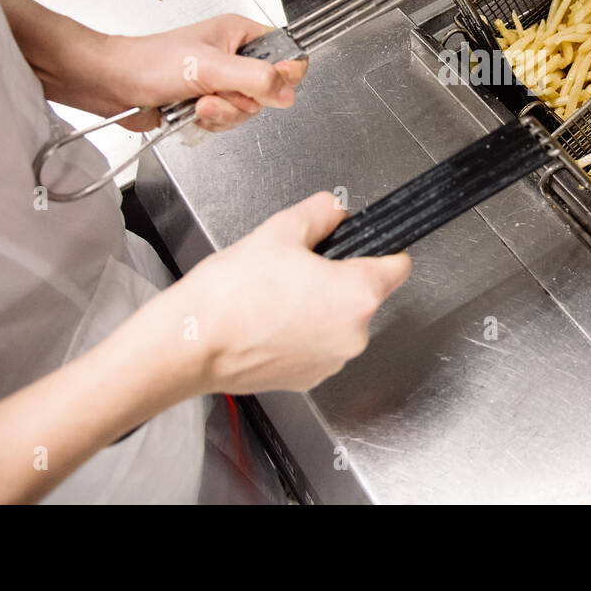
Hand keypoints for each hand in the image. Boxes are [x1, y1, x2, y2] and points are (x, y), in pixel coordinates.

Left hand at [106, 15, 308, 131]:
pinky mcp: (208, 102)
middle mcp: (234, 57)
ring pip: (248, 110)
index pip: (286, 54)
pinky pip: (228, 121)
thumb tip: (287, 92)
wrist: (114, 85)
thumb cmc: (150, 63)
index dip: (282, 74)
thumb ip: (254, 78)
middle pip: (268, 90)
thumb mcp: (210, 66)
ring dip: (223, 114)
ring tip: (198, 103)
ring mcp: (221, 81)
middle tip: (216, 93)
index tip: (265, 85)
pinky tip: (192, 112)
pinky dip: (212, 123)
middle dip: (242, 101)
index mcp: (240, 35)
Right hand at [165, 192, 409, 393]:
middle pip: (364, 294)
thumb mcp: (281, 229)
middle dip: (338, 278)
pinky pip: (317, 346)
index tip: (367, 247)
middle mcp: (354, 334)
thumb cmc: (232, 293)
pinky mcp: (308, 379)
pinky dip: (301, 334)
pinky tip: (269, 321)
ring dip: (319, 307)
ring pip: (339, 322)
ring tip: (276, 295)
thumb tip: (336, 211)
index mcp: (358, 294)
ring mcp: (332, 361)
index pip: (398, 265)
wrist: (191, 342)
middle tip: (298, 267)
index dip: (383, 249)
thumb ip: (322, 213)